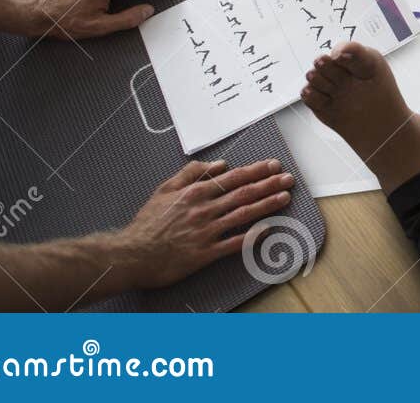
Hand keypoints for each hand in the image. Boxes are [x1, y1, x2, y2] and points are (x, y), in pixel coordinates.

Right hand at [116, 159, 295, 289]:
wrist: (130, 255)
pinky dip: (252, 236)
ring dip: (267, 205)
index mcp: (195, 192)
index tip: (274, 166)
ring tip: (285, 197)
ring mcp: (206, 231)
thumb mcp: (164, 189)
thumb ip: (191, 172)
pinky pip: (234, 243)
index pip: (234, 177)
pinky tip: (268, 229)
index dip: (257, 171)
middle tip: (288, 178)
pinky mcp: (205, 253)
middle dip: (269, 184)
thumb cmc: (147, 223)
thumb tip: (219, 164)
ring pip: (244, 214)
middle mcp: (204, 209)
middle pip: (244, 193)